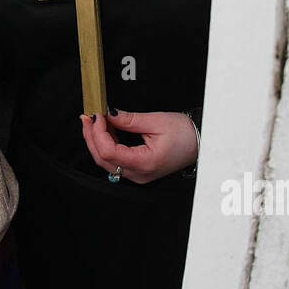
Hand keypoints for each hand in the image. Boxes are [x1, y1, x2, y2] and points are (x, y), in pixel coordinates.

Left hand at [80, 110, 198, 184]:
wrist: (201, 144)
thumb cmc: (185, 135)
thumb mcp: (156, 121)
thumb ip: (129, 120)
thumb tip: (109, 114)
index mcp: (144, 163)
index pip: (108, 152)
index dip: (98, 132)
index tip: (97, 115)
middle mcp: (138, 174)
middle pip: (102, 159)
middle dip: (91, 136)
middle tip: (87, 116)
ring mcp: (137, 175)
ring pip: (106, 161)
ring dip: (97, 140)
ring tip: (95, 121)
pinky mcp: (137, 170)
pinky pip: (114, 161)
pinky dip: (106, 145)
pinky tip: (105, 131)